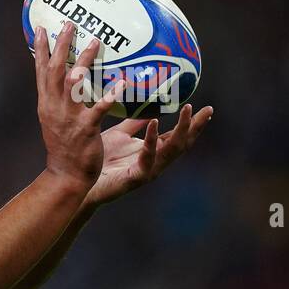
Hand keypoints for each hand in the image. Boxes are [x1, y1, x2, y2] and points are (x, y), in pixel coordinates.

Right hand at [33, 21, 123, 187]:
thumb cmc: (65, 148)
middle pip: (55, 71)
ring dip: (84, 62)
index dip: (41, 50)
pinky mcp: (85, 130)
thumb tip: (72, 79)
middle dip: (61, 46)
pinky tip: (120, 84)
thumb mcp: (56, 120)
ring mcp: (69, 118)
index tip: (42, 28)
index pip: (41, 72)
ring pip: (74, 84)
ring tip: (95, 42)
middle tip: (68, 23)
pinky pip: (97, 109)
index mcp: (47, 104)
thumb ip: (62, 99)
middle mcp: (54, 107)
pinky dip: (108, 96)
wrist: (65, 175)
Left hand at [86, 103, 213, 205]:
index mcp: (153, 152)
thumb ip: (134, 123)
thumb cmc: (100, 159)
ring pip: (171, 150)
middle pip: (182, 144)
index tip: (207, 110)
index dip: (193, 125)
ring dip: (181, 130)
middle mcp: (155, 162)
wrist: (80, 181)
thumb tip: (148, 107)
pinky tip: (154, 124)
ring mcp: (147, 171)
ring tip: (186, 110)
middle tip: (207, 110)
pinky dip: (152, 140)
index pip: (178, 137)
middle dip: (195, 127)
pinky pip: (148, 158)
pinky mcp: (135, 178)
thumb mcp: (120, 135)